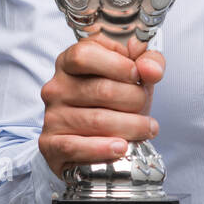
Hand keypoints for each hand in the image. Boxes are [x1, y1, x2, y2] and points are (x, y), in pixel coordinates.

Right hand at [38, 32, 165, 179]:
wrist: (98, 136)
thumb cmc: (116, 98)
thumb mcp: (134, 73)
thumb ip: (148, 61)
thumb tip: (152, 70)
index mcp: (69, 61)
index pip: (85, 55)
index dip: (117, 65)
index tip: (138, 75)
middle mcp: (56, 87)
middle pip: (100, 90)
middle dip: (134, 99)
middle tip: (146, 106)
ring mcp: (52, 116)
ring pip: (97, 120)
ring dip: (131, 126)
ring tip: (147, 128)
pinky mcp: (51, 145)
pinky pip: (76, 147)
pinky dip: (103, 149)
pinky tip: (122, 147)